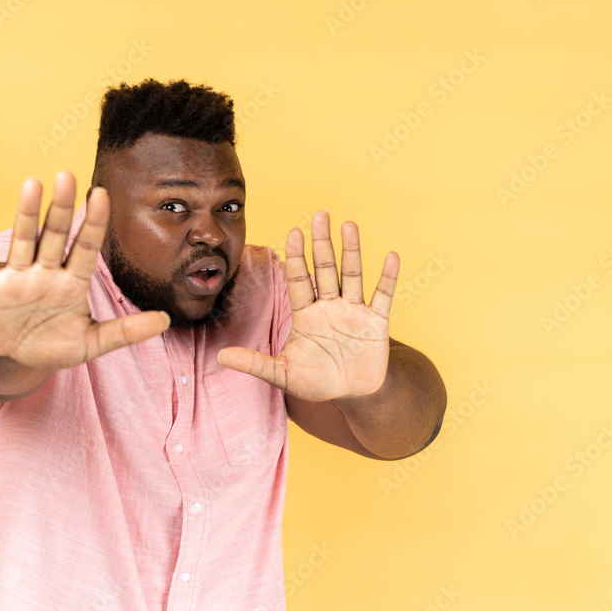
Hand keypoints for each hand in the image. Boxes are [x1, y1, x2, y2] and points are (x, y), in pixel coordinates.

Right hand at [0, 171, 170, 369]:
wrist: (8, 357)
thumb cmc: (50, 345)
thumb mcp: (89, 344)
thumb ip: (125, 332)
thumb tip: (166, 321)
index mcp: (71, 282)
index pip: (86, 248)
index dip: (93, 222)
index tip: (101, 194)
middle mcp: (45, 271)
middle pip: (55, 235)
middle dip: (61, 208)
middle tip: (68, 176)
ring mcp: (16, 275)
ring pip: (23, 239)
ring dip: (26, 213)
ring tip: (33, 184)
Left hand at [217, 211, 398, 402]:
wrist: (349, 395)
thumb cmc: (315, 382)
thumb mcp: (282, 374)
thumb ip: (255, 363)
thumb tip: (221, 356)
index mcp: (305, 314)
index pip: (299, 279)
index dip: (297, 257)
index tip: (294, 233)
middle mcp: (329, 306)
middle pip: (325, 269)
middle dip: (322, 243)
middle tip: (320, 214)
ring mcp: (353, 312)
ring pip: (352, 275)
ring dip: (351, 251)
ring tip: (348, 225)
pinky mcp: (376, 323)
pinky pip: (382, 296)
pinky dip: (387, 278)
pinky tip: (390, 256)